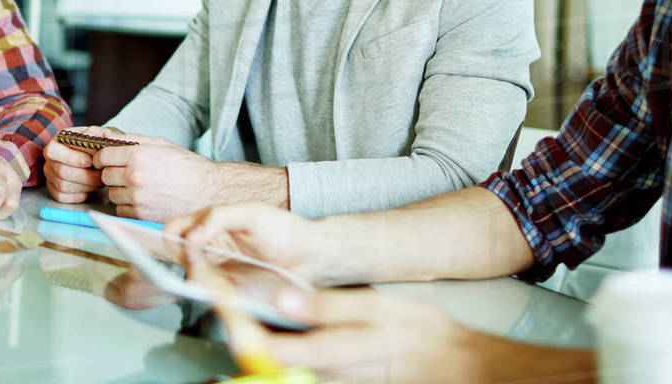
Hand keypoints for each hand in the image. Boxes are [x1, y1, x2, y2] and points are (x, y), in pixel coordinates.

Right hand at [42, 126, 113, 202]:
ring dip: (86, 185)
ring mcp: (51, 176)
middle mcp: (50, 159)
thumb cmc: (98, 145)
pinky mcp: (55, 190)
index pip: (52, 151)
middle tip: (102, 173)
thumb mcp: (99, 134)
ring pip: (63, 186)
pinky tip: (91, 187)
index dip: (71, 158)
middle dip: (86, 175)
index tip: (91, 160)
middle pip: (61, 172)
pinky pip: (64, 197)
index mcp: (57, 142)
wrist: (101, 157)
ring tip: (100, 179)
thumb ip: (95, 133)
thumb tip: (90, 139)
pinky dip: (80, 194)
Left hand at [96, 136, 286, 222]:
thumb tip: (108, 137)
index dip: (104, 158)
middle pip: (105, 176)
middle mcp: (134, 177)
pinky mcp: (142, 215)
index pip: (103, 157)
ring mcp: (137, 198)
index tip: (109, 160)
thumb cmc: (187, 166)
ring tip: (140, 187)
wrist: (208, 191)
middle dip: (113, 174)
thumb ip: (133, 141)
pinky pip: (122, 210)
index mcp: (138, 156)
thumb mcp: (161, 145)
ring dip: (121, 191)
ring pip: (112, 194)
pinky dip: (129, 206)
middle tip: (129, 173)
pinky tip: (144, 199)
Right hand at [166, 202, 323, 281]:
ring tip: (217, 277)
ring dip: (198, 279)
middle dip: (185, 262)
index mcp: (210, 223)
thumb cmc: (284, 229)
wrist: (311, 256)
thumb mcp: (252, 213)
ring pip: (192, 277)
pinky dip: (212, 294)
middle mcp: (211, 247)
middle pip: (179, 256)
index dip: (173, 238)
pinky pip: (210, 294)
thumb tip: (192, 235)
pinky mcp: (230, 290)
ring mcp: (219, 269)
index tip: (188, 248)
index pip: (176, 229)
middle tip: (202, 265)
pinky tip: (226, 290)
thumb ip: (219, 217)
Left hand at [223, 287, 584, 383]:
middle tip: (218, 296)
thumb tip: (281, 301)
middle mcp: (322, 377)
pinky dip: (276, 350)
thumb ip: (326, 309)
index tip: (217, 296)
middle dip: (236, 330)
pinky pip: (297, 370)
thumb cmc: (419, 333)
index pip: (264, 346)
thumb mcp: (375, 308)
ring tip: (236, 306)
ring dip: (254, 339)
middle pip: (263, 361)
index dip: (234, 321)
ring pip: (276, 366)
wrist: (455, 366)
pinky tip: (270, 327)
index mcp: (329, 354)